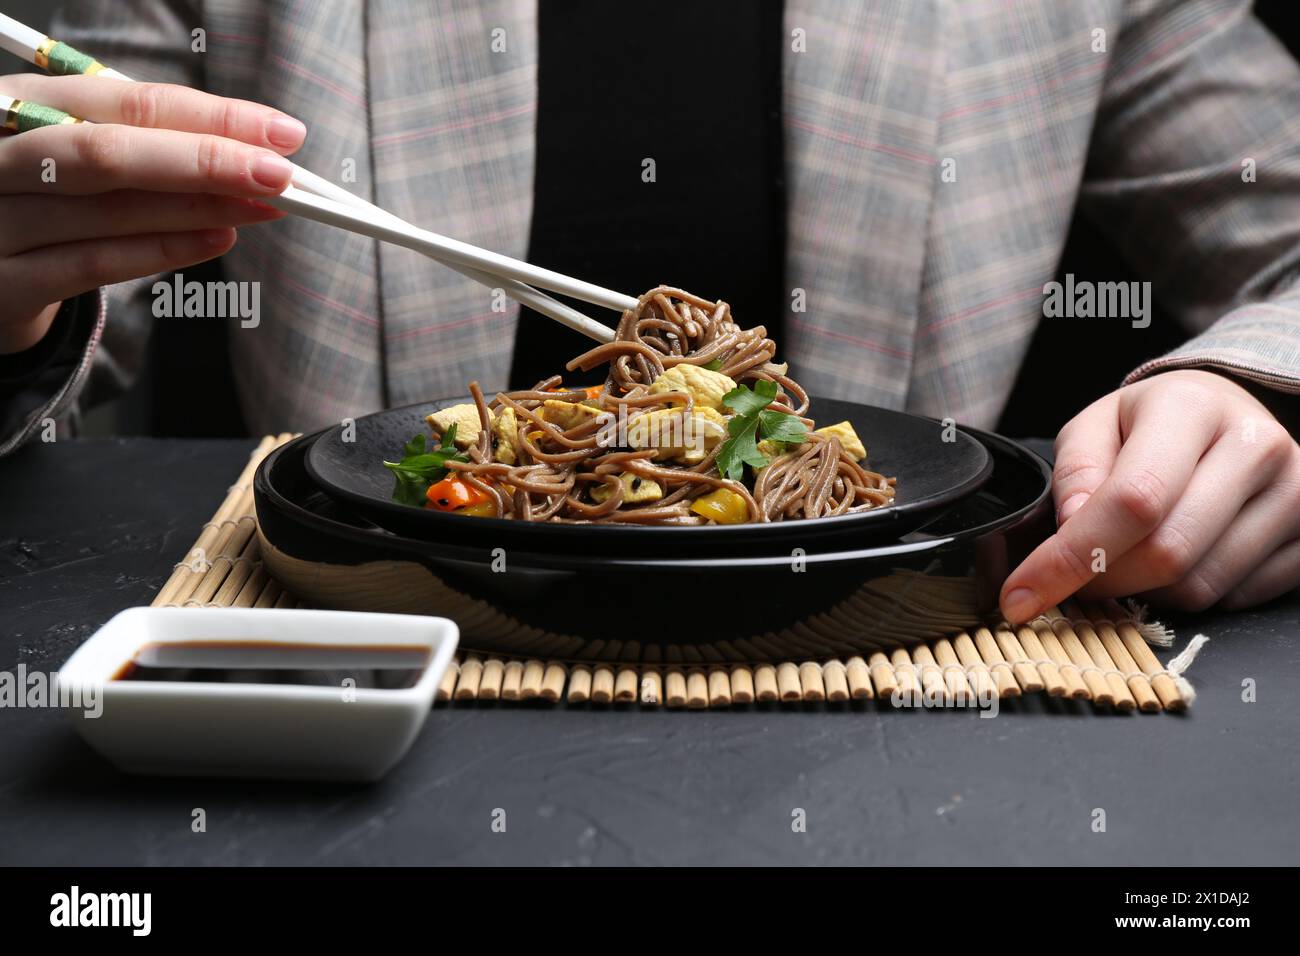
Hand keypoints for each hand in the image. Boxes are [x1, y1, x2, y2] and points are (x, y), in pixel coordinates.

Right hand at [0, 74, 303, 353]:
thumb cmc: (46, 193)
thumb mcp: (79, 146)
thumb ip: (151, 140)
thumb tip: (254, 147)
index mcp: (22, 104)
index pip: (128, 101)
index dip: (212, 117)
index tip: (282, 134)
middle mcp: (1, 155)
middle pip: (110, 152)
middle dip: (206, 161)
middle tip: (279, 174)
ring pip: (107, 209)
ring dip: (197, 209)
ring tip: (261, 208)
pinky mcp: (4, 281)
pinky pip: (92, 265)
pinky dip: (161, 252)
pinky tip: (217, 242)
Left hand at [1000, 369, 1299, 621]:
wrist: (1228, 413)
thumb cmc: (1151, 423)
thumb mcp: (1095, 426)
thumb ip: (1075, 472)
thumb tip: (1072, 528)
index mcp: (1190, 408)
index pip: (1132, 501)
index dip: (1069, 558)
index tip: (1019, 596)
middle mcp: (1254, 446)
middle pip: (1167, 553)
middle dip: (1103, 581)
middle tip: (1076, 575)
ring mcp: (1295, 492)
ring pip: (1200, 587)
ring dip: (1146, 591)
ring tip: (1134, 552)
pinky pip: (1237, 599)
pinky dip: (1191, 594)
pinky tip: (1182, 555)